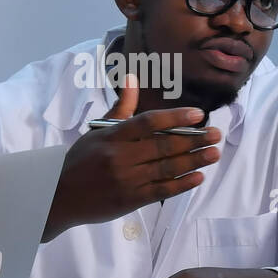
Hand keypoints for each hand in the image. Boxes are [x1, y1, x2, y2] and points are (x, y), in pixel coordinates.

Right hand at [42, 73, 220, 241]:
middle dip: (194, 140)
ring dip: (194, 161)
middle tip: (216, 134)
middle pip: (163, 146)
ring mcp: (127, 180)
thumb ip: (121, 107)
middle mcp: (120, 157)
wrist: (60, 197)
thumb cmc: (81, 160)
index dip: (175, 118)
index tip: (198, 114)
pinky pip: (161, 191)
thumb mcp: (98, 131)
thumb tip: (133, 77)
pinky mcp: (131, 200)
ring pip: (166, 168)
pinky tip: (198, 177)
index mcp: (113, 136)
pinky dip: (181, 184)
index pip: (148, 122)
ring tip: (214, 153)